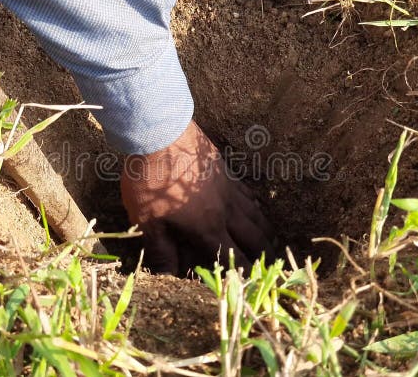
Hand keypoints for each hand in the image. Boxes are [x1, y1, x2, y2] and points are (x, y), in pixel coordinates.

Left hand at [121, 120, 273, 274]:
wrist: (161, 134)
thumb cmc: (151, 182)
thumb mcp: (147, 221)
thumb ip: (161, 251)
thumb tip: (166, 278)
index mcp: (208, 227)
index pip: (232, 258)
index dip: (244, 275)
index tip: (255, 284)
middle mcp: (226, 211)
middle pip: (254, 238)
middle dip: (264, 256)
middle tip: (270, 267)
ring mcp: (229, 189)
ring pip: (256, 215)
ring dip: (265, 232)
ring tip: (269, 242)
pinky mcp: (226, 172)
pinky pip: (248, 194)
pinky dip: (256, 207)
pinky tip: (255, 208)